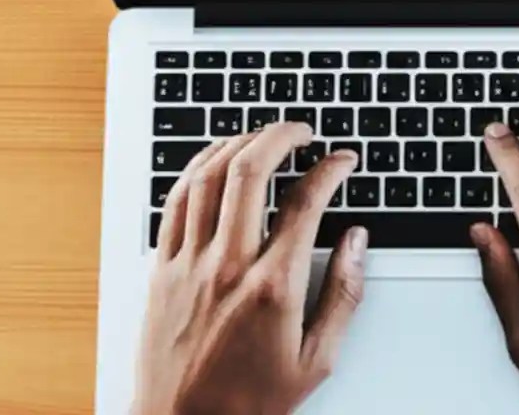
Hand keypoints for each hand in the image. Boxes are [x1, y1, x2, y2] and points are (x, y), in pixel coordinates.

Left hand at [134, 122, 365, 414]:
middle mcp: (228, 267)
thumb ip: (344, 294)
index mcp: (274, 288)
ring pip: (208, 177)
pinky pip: (175, 202)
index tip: (342, 160)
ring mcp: (189, 265)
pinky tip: (215, 160)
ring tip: (262, 136)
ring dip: (238, 144)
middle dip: (281, 136)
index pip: (307, 203)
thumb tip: (357, 242)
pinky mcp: (161, 270)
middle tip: (302, 131)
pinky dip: (197, 169)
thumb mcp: (318, 358)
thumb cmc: (249, 401)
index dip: (331, 169)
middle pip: (251, 172)